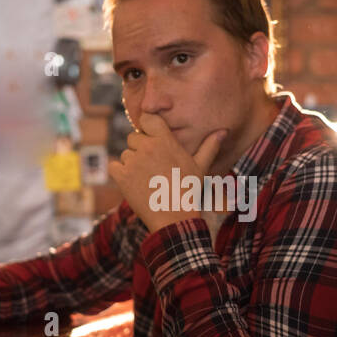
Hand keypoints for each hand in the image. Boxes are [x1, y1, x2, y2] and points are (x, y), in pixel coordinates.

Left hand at [107, 112, 227, 234]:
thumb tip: (223, 131)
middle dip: (140, 148)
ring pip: (125, 154)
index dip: (146, 126)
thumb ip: (209, 145)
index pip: (147, 118)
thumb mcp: (201, 166)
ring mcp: (133, 161)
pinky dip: (120, 173)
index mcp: (165, 140)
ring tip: (147, 179)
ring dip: (132, 163)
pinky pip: (114, 166)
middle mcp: (147, 147)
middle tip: (153, 166)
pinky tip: (134, 182)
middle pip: (133, 137)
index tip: (151, 138)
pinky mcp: (121, 176)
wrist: (174, 218)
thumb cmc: (189, 191)